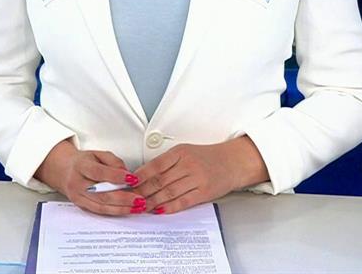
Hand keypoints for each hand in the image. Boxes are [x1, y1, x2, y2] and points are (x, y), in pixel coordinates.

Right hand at [35, 139, 146, 215]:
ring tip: (137, 207)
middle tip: (139, 198)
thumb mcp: (98, 154)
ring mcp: (78, 197)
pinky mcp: (81, 206)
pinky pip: (99, 211)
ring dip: (121, 208)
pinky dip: (115, 212)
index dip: (116, 176)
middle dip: (123, 198)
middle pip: (101, 194)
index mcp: (81, 166)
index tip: (133, 179)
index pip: (99, 172)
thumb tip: (126, 173)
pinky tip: (127, 210)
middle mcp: (77, 183)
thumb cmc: (83, 162)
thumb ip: (113, 161)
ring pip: (101, 206)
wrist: (64, 170)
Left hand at [132, 137, 268, 214]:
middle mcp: (188, 164)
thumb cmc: (207, 157)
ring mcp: (197, 178)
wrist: (233, 162)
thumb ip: (167, 162)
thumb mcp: (186, 152)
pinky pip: (183, 201)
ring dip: (152, 201)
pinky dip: (169, 207)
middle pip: (159, 180)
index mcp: (180, 152)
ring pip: (168, 192)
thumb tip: (143, 175)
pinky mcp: (204, 192)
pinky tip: (160, 210)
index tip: (128, 184)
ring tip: (141, 207)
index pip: (154, 165)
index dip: (139, 177)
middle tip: (130, 199)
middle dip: (142, 191)